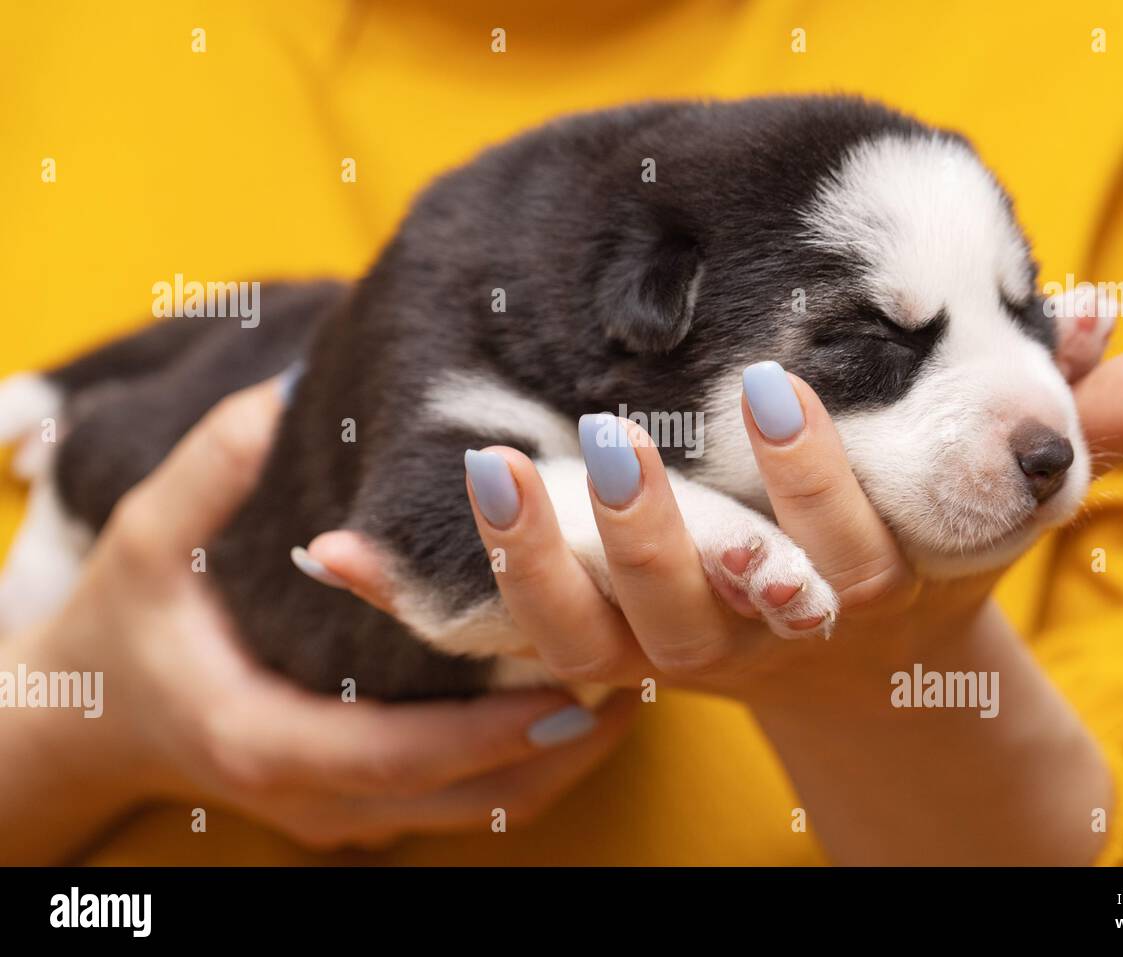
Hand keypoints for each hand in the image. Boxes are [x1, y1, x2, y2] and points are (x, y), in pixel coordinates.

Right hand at [0, 378, 632, 862]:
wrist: (82, 729)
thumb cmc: (119, 633)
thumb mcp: (147, 543)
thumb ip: (215, 471)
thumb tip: (290, 389)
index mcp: (268, 741)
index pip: (404, 754)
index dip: (495, 726)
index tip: (578, 685)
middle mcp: (317, 797)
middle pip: (464, 795)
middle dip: (556, 745)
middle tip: (639, 678)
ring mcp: (341, 814)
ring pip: (474, 810)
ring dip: (553, 760)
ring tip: (628, 691)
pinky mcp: (356, 806)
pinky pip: (457, 801)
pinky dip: (518, 764)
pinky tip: (566, 706)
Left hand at [303, 345, 1122, 704]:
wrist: (851, 652)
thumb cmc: (919, 543)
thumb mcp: (998, 490)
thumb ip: (1083, 433)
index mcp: (854, 589)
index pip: (841, 553)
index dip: (811, 486)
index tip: (773, 393)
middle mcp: (755, 636)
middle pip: (700, 605)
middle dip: (654, 531)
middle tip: (606, 443)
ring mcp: (664, 654)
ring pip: (589, 636)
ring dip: (533, 564)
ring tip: (486, 475)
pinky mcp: (593, 650)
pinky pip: (498, 637)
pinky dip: (416, 600)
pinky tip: (337, 547)